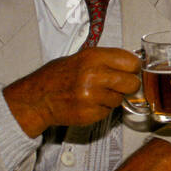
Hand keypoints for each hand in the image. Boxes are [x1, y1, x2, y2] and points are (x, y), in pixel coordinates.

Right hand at [3, 47, 140, 136]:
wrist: (37, 98)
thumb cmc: (58, 77)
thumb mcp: (81, 57)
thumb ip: (106, 60)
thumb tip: (132, 63)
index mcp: (93, 57)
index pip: (131, 62)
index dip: (133, 68)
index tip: (129, 70)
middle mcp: (94, 75)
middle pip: (132, 83)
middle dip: (128, 85)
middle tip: (119, 85)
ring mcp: (92, 96)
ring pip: (120, 99)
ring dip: (112, 97)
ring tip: (95, 93)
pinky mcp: (90, 113)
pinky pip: (108, 111)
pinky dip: (102, 109)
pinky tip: (89, 103)